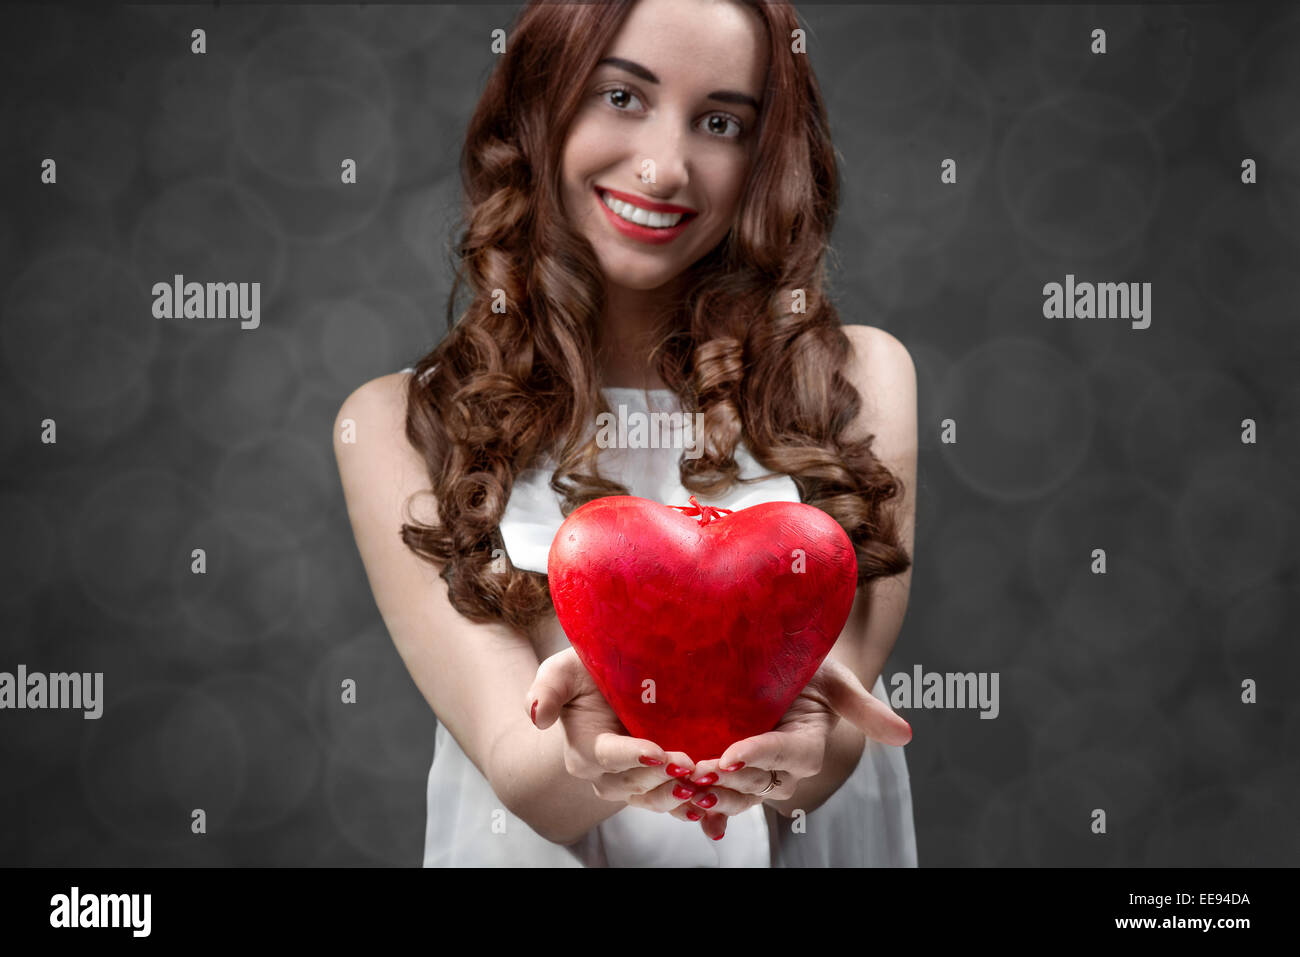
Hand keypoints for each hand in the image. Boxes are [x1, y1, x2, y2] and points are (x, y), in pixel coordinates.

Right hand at [525, 647, 702, 814]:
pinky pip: (672, 804)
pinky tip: (712, 807)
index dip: (633, 757)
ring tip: (704, 784)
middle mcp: (606, 775)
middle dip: (664, 777)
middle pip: (636, 784)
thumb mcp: (562, 670)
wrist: (607, 683)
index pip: (609, 757)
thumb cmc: (586, 672)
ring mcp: (633, 783)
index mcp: (584, 750)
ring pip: (655, 799)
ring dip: (679, 795)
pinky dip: (692, 808)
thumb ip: (547, 689)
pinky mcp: (656, 784)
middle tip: (692, 766)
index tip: (658, 752)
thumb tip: (537, 716)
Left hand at [667, 656, 911, 838]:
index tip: (732, 754)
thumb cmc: (812, 664)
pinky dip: (703, 806)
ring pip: (736, 793)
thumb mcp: (837, 679)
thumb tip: (906, 735)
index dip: (760, 756)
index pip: (788, 755)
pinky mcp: (728, 764)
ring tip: (684, 785)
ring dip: (711, 795)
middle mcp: (780, 764)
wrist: (783, 659)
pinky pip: (718, 791)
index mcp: (808, 745)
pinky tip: (683, 806)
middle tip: (698, 771)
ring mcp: (752, 768)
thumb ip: (865, 708)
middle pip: (758, 782)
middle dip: (729, 781)